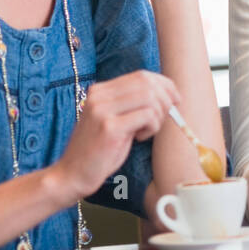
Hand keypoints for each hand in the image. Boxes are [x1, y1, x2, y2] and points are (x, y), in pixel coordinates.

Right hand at [52, 70, 180, 197]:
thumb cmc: (98, 150)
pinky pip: (147, 116)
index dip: (164, 85)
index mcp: (100, 90)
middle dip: (165, 100)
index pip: (141, 75)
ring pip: (150, 98)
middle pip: (148, 84)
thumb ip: (132, 105)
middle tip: (164, 118)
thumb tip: (167, 94)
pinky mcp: (110, 127)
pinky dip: (152, 127)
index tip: (175, 98)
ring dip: (158, 116)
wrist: (73, 174)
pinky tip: (139, 138)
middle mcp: (99, 95)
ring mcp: (103, 110)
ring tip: (146, 131)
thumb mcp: (114, 120)